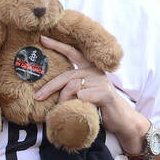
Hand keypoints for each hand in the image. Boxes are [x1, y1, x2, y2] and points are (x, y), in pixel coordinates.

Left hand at [34, 35, 144, 152]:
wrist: (121, 120)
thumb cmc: (98, 106)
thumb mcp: (83, 93)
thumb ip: (71, 87)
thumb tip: (49, 89)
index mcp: (89, 67)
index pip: (72, 52)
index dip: (57, 45)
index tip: (42, 39)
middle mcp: (95, 71)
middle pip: (67, 76)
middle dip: (50, 87)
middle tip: (38, 96)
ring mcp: (100, 81)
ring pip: (72, 88)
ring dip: (65, 102)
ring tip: (64, 110)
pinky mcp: (104, 93)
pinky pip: (81, 98)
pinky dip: (76, 106)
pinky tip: (81, 110)